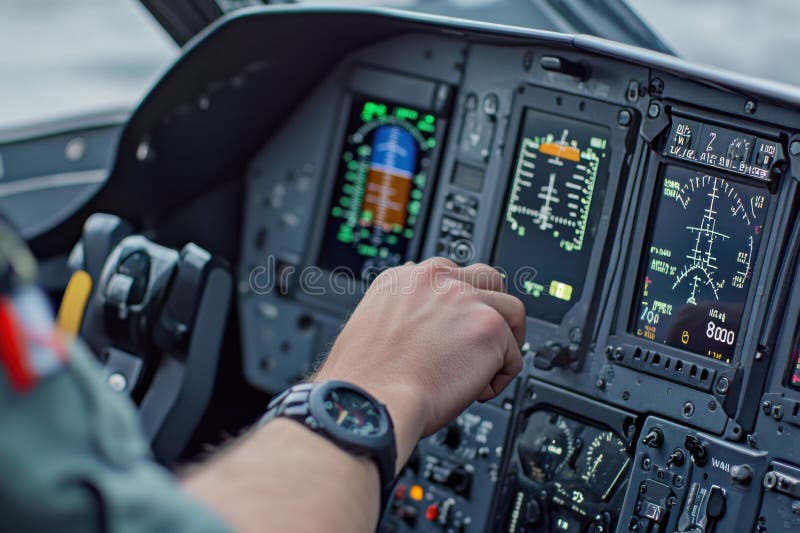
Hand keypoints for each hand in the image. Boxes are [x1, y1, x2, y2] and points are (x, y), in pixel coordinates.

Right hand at [314, 257, 524, 468]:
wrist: (369, 400)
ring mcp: (465, 300)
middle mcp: (434, 281)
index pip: (446, 275)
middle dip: (489, 309)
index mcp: (402, 279)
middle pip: (485, 279)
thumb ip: (399, 316)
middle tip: (482, 342)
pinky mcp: (488, 327)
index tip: (457, 327)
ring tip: (489, 368)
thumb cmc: (362, 381)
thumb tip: (417, 331)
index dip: (457, 305)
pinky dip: (502, 377)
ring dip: (505, 340)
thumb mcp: (368, 329)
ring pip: (510, 309)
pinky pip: (514, 355)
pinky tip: (477, 392)